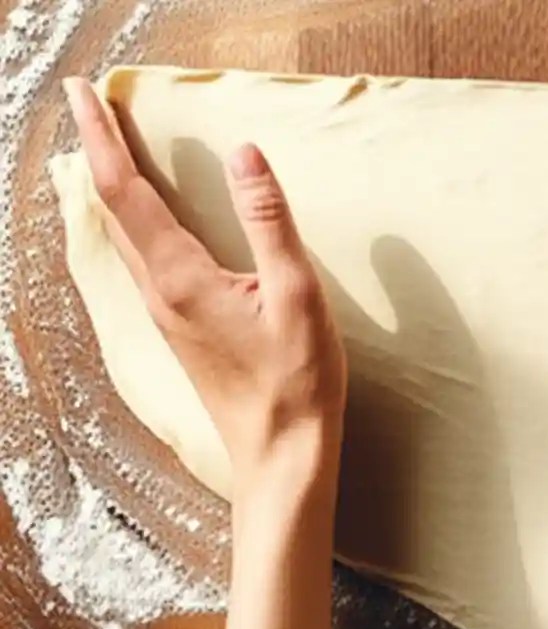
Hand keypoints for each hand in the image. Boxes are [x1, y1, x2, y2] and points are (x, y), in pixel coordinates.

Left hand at [63, 77, 347, 493]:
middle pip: (111, 207)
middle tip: (89, 104)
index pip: (123, 190)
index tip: (84, 91)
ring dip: (110, 183)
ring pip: (122, 233)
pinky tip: (144, 216)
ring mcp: (166, 312)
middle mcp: (160, 292)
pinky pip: (141, 255)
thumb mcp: (297, 294)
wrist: (281, 452)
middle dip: (97, 149)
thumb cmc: (296, 380)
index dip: (101, 136)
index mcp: (181, 278)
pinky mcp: (180, 325)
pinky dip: (131, 216)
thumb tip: (244, 153)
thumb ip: (269, 221)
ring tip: (108, 146)